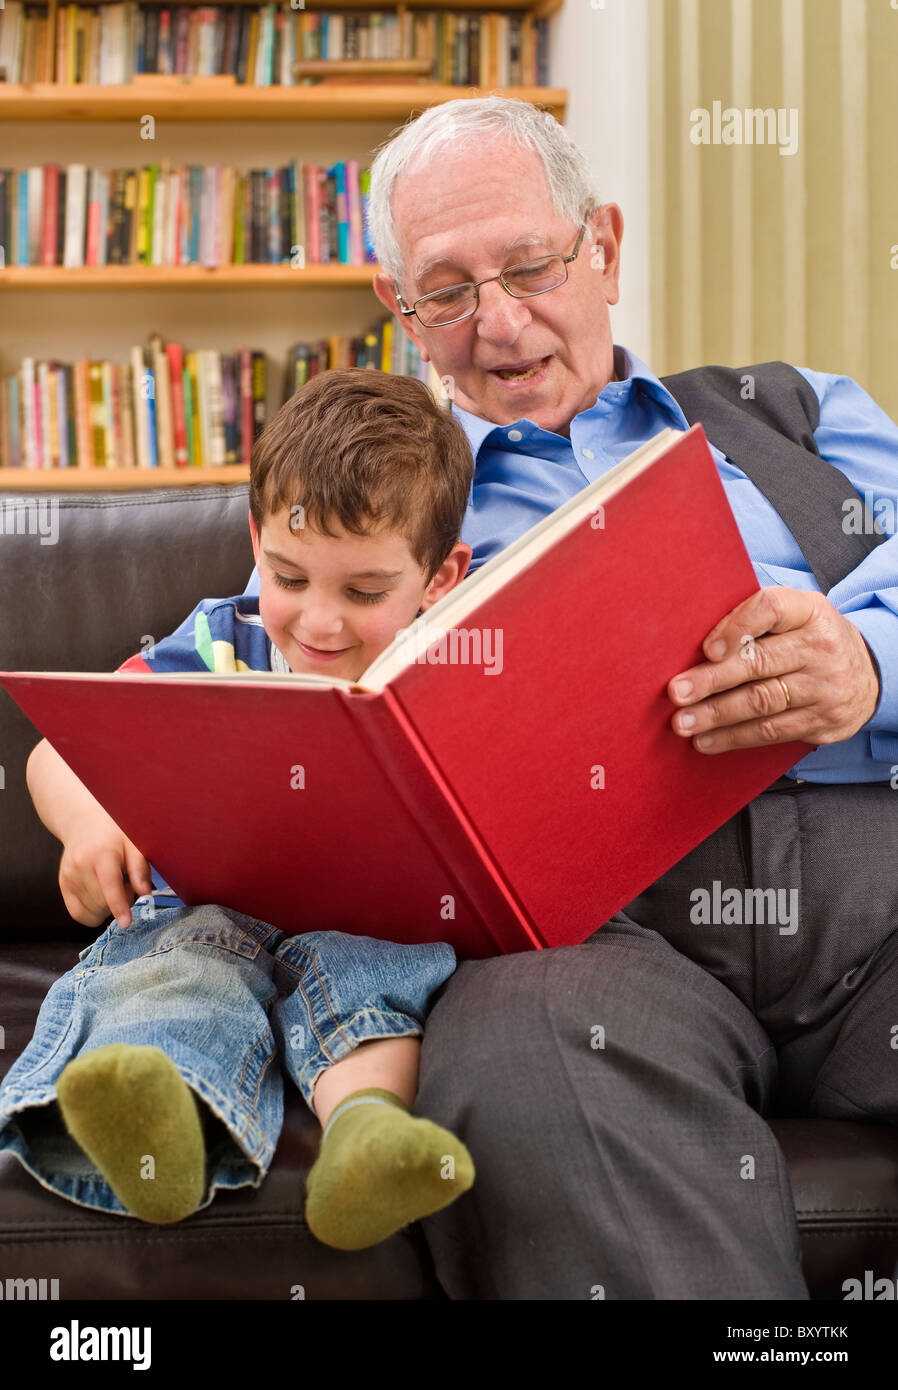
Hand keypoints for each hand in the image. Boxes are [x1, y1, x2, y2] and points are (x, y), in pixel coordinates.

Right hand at [58, 807, 152, 928]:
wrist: (84, 824)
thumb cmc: (115, 834)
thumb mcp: (134, 843)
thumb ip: (140, 868)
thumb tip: (145, 893)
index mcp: (102, 853)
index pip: (110, 884)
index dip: (119, 905)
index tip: (126, 923)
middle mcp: (81, 866)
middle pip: (103, 902)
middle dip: (121, 901)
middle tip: (127, 884)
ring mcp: (69, 876)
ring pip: (93, 911)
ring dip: (108, 907)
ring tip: (113, 886)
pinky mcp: (63, 885)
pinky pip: (79, 914)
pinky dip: (94, 913)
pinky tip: (101, 897)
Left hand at [667, 587, 880, 752]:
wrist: (869, 675)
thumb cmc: (810, 640)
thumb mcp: (796, 617)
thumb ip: (755, 620)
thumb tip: (695, 645)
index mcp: (810, 611)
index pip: (771, 609)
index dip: (736, 627)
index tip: (706, 650)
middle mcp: (822, 647)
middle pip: (759, 663)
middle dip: (712, 680)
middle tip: (677, 692)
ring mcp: (825, 687)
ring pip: (762, 702)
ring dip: (716, 715)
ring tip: (683, 722)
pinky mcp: (823, 721)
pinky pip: (772, 732)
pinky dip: (734, 738)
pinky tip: (707, 740)